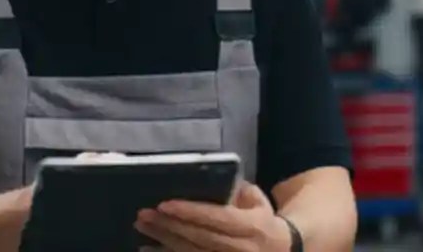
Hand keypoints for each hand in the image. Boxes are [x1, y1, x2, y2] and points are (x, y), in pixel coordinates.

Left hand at [135, 181, 290, 251]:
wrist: (280, 251)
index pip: (217, 219)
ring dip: (163, 239)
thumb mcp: (257, 200)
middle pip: (198, 238)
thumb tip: (211, 178)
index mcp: (251, 227)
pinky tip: (148, 247)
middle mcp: (239, 248)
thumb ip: (236, 189)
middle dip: (169, 225)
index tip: (165, 204)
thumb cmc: (263, 221)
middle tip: (145, 213)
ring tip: (142, 225)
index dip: (191, 212)